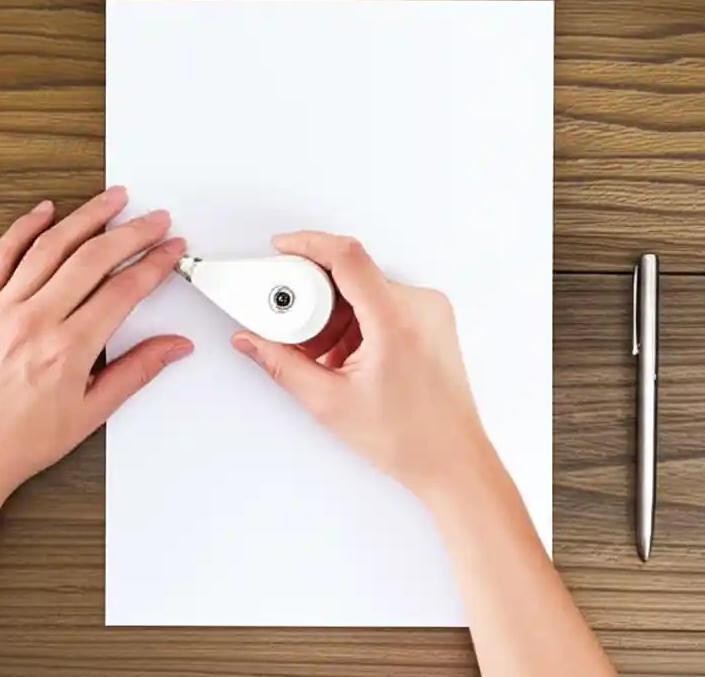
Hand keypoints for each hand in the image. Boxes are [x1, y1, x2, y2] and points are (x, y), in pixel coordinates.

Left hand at [0, 187, 192, 501]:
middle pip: (94, 258)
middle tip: (154, 218)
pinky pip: (1, 255)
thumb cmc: (21, 442)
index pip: (124, 291)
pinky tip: (45, 211)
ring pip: (51, 247)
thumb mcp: (91, 413)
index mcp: (69, 349)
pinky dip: (24, 228)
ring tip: (112, 200)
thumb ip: (136, 371)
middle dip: (132, 232)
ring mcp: (2, 310)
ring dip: (86, 216)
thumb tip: (174, 346)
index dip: (154, 264)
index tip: (171, 249)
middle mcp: (35, 321)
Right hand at [230, 231, 488, 501]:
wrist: (452, 460)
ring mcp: (430, 311)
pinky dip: (356, 321)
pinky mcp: (431, 319)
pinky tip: (346, 356)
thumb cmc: (410, 439)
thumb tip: (253, 341)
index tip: (282, 247)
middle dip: (313, 299)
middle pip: (350, 275)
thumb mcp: (330, 402)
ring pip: (364, 289)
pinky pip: (382, 302)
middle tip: (294, 330)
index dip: (308, 244)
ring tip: (326, 357)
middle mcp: (419, 307)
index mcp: (396, 321)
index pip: (347, 257)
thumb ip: (281, 364)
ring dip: (334, 314)